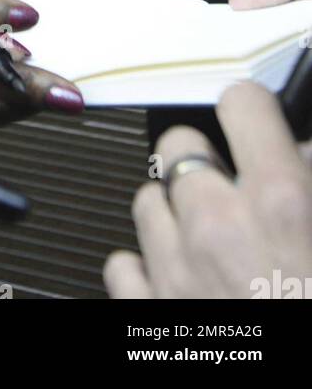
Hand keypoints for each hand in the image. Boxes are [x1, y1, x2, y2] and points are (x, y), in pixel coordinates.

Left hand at [104, 82, 311, 297]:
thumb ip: (308, 177)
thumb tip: (298, 149)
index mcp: (281, 205)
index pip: (243, 104)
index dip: (250, 109)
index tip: (252, 117)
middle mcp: (218, 231)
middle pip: (179, 144)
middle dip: (203, 159)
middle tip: (230, 188)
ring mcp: (175, 273)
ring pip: (147, 201)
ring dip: (173, 214)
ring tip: (208, 240)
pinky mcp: (145, 313)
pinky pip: (123, 264)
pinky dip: (145, 268)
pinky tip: (177, 277)